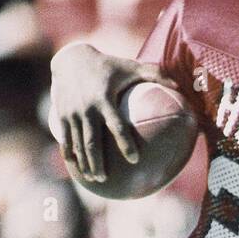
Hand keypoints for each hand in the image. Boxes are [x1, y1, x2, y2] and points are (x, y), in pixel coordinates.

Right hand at [49, 44, 178, 182]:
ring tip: (93, 178)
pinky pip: (64, 138)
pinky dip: (69, 153)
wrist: (71, 59)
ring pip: (77, 143)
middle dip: (97, 162)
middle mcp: (86, 108)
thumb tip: (178, 86)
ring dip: (84, 163)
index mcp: (104, 99)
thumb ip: (154, 74)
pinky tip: (75, 166)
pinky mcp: (60, 114)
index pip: (116, 125)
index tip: (135, 160)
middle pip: (92, 142)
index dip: (125, 142)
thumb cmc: (108, 66)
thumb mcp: (130, 66)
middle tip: (105, 178)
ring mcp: (71, 112)